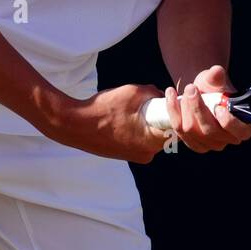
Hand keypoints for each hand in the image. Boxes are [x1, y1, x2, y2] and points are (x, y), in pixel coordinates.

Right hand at [49, 83, 173, 163]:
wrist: (75, 125)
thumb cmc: (104, 109)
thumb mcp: (132, 92)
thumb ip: (152, 92)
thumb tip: (161, 95)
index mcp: (151, 142)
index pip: (175, 127)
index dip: (173, 111)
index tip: (167, 101)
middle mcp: (146, 154)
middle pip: (164, 131)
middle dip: (158, 116)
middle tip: (145, 102)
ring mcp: (135, 157)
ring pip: (150, 135)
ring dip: (145, 122)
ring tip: (128, 111)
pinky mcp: (125, 155)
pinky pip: (138, 139)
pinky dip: (135, 129)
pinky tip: (122, 119)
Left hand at [163, 64, 250, 153]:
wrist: (199, 94)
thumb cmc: (213, 89)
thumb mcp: (215, 81)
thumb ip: (216, 76)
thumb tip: (216, 71)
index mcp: (242, 126)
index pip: (240, 131)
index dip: (229, 122)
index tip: (219, 106)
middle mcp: (227, 139)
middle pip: (209, 130)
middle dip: (197, 108)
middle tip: (191, 88)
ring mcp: (209, 145)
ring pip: (191, 130)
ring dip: (184, 108)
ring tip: (183, 90)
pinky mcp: (193, 144)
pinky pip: (178, 130)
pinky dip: (173, 111)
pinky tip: (170, 95)